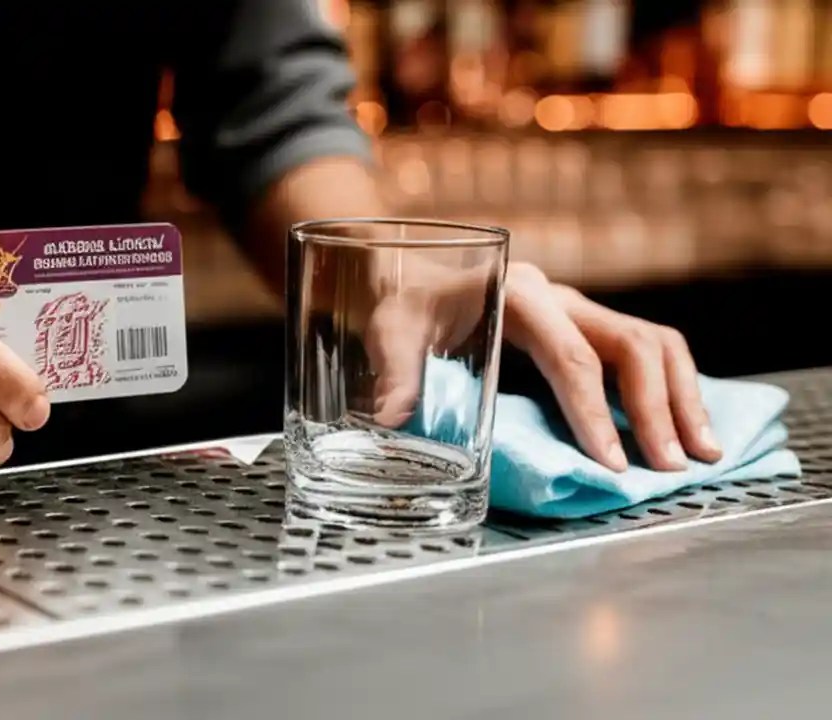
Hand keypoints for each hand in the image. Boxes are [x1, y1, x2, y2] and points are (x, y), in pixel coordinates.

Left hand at [371, 262, 722, 471]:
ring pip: (653, 343)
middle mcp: (560, 297)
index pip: (570, 354)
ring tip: (703, 452)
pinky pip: (648, 352)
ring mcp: (581, 310)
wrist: (419, 283)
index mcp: (518, 293)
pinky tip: (686, 428)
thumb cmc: (408, 307)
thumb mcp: (391, 330)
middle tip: (671, 465)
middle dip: (655, 407)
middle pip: (630, 344)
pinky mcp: (590, 328)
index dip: (592, 409)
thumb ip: (394, 371)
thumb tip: (392, 416)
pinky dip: (674, 388)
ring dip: (683, 397)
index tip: (612, 460)